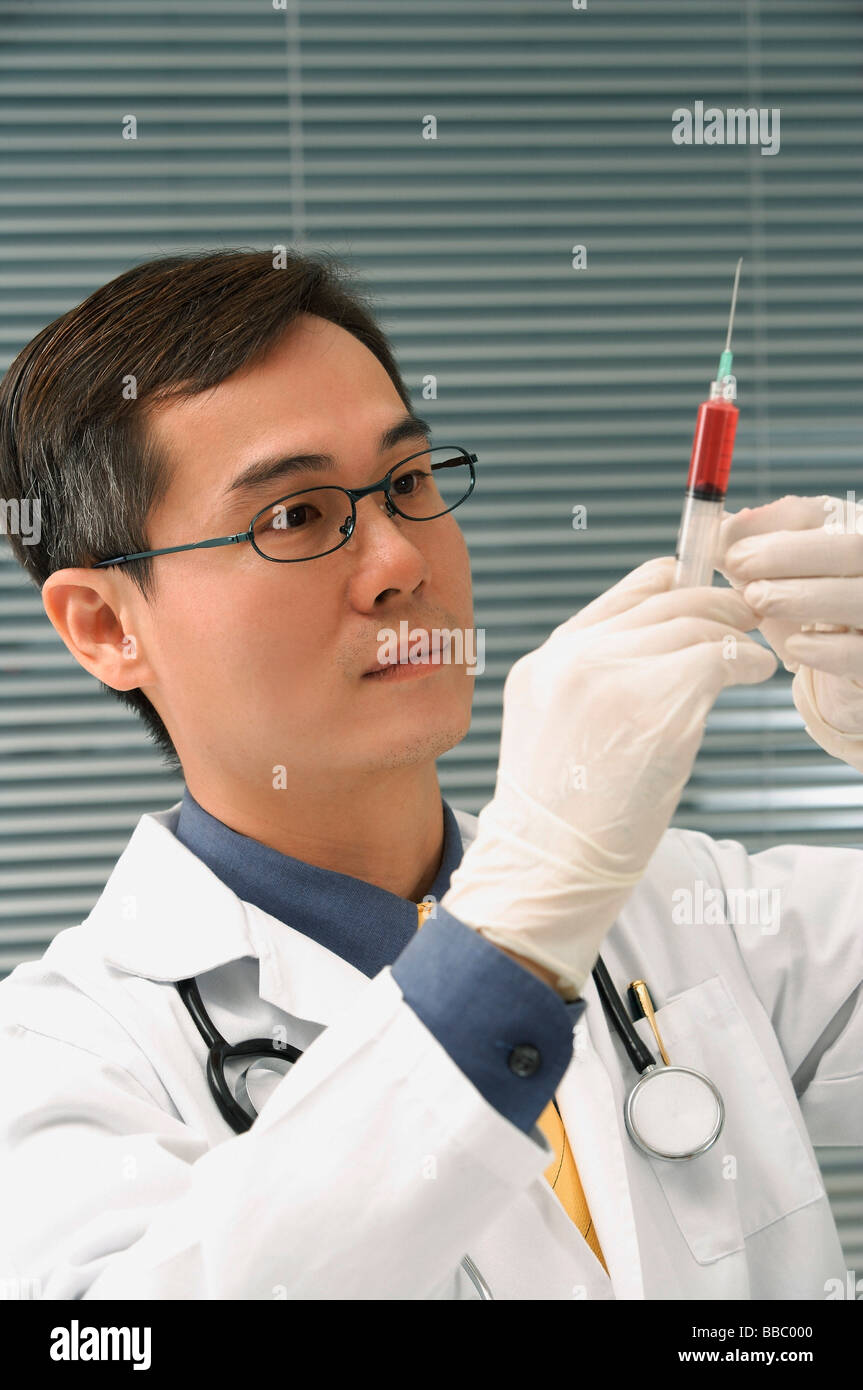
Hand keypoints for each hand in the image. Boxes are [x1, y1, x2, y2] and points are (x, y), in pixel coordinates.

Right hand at [441, 556, 776, 998]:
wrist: (546, 868)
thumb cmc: (561, 817)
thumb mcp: (555, 729)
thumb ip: (593, 680)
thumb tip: (668, 647)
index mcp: (544, 663)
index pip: (620, 596)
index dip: (670, 581)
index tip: (699, 586)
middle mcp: (572, 660)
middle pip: (662, 601)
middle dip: (713, 602)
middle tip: (743, 614)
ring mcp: (610, 678)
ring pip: (693, 624)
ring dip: (734, 634)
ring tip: (752, 653)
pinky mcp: (654, 707)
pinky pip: (717, 659)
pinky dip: (747, 660)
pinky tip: (755, 672)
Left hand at [718, 494, 862, 772]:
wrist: (842, 684)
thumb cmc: (807, 620)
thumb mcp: (778, 581)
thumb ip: (749, 550)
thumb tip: (716, 528)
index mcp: (856, 536)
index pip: (830, 513)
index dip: (779, 521)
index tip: (731, 543)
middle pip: (853, 546)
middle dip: (789, 552)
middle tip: (738, 566)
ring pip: (861, 595)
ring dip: (804, 595)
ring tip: (758, 600)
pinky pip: (862, 652)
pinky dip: (828, 648)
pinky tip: (794, 647)